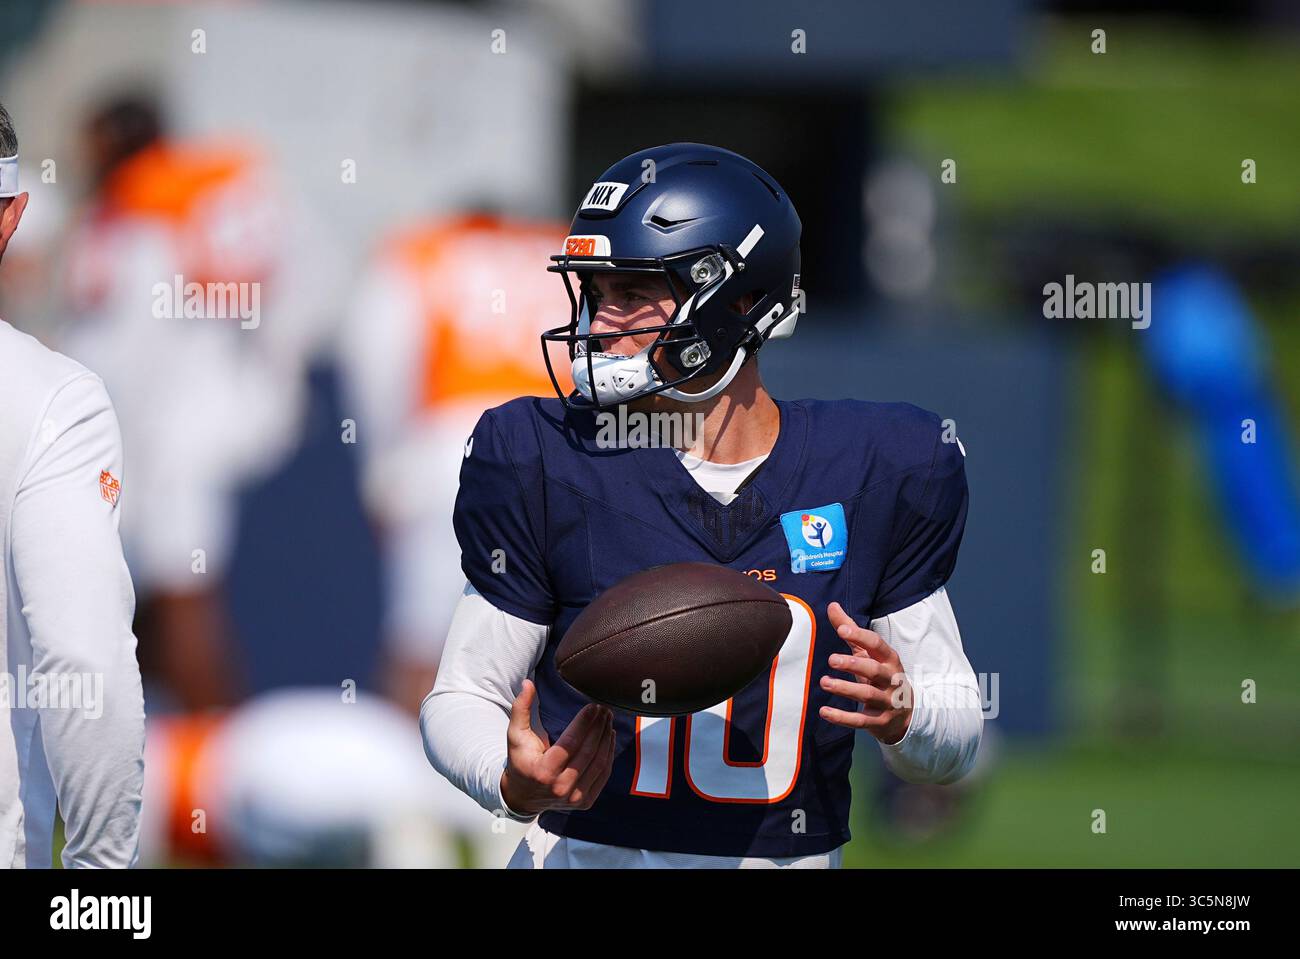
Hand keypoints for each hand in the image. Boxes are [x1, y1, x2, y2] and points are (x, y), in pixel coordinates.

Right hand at [500, 679, 615, 816]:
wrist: (522, 796)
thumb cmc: (520, 760)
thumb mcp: (515, 735)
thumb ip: (521, 709)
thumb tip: (527, 683)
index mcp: (543, 771)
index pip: (569, 744)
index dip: (584, 724)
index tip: (593, 706)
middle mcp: (560, 787)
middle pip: (587, 752)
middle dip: (598, 728)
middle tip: (604, 709)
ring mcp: (574, 798)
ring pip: (599, 763)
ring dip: (606, 739)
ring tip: (608, 720)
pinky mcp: (585, 803)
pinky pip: (603, 775)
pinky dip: (609, 755)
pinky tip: (609, 738)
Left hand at [818, 602, 912, 744]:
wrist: (906, 714)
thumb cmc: (881, 677)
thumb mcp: (869, 654)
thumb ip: (851, 630)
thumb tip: (832, 605)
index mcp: (889, 659)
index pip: (877, 644)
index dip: (860, 636)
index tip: (842, 630)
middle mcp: (891, 680)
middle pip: (874, 670)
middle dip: (854, 664)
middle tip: (832, 659)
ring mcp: (887, 702)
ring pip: (867, 694)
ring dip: (845, 689)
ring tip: (825, 682)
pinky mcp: (879, 722)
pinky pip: (861, 721)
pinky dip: (842, 717)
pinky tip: (824, 712)